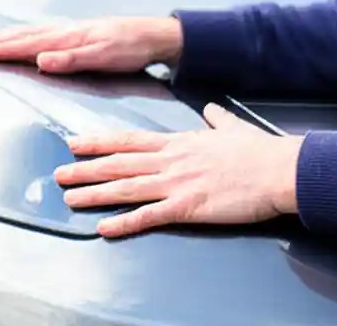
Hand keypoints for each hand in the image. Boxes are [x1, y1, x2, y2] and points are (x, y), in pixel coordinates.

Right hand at [0, 16, 182, 73]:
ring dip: (0, 38)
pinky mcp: (71, 35)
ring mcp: (65, 32)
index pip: (25, 45)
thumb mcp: (104, 57)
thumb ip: (71, 60)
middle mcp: (61, 33)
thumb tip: (40, 60)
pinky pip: (36, 34)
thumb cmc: (129, 48)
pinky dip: (18, 36)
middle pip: (19, 37)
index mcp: (65, 39)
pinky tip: (14, 39)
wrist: (152, 35)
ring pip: (25, 34)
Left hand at [53, 103, 303, 237]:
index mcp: (178, 143)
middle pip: (119, 163)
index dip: (99, 142)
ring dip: (95, 194)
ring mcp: (177, 183)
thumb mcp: (233, 128)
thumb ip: (217, 119)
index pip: (130, 141)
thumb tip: (211, 109)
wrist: (278, 169)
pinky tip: (104, 227)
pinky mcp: (188, 207)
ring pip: (126, 187)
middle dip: (86, 169)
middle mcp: (171, 161)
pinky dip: (124, 222)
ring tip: (70, 198)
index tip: (76, 143)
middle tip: (58, 173)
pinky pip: (149, 215)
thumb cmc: (259, 151)